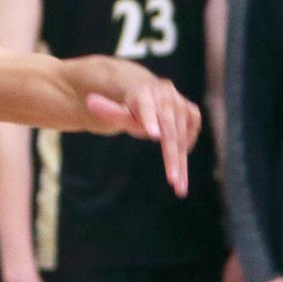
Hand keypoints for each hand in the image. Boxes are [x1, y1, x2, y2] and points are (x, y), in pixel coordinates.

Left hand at [84, 73, 199, 198]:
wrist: (151, 94)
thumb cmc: (131, 108)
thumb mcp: (118, 111)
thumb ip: (108, 110)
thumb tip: (90, 101)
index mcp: (144, 95)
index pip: (146, 109)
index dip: (149, 121)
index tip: (153, 135)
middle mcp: (165, 97)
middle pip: (170, 131)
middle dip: (172, 157)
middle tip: (173, 180)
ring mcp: (180, 104)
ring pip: (183, 137)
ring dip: (183, 163)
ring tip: (180, 187)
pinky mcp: (191, 112)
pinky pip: (191, 131)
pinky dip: (187, 148)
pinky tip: (181, 164)